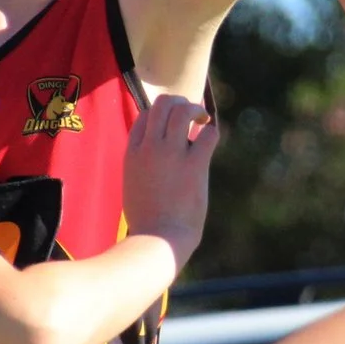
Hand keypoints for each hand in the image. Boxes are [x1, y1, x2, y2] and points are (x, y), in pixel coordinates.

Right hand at [123, 94, 216, 258]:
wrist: (156, 240)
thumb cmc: (146, 222)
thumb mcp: (133, 187)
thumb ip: (141, 168)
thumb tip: (155, 165)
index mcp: (132, 154)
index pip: (144, 117)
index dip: (160, 116)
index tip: (172, 126)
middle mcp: (150, 148)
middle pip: (162, 104)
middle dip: (179, 103)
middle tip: (191, 115)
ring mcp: (171, 154)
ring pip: (182, 110)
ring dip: (196, 110)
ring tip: (202, 121)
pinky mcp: (194, 165)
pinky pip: (208, 134)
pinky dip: (212, 132)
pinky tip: (210, 141)